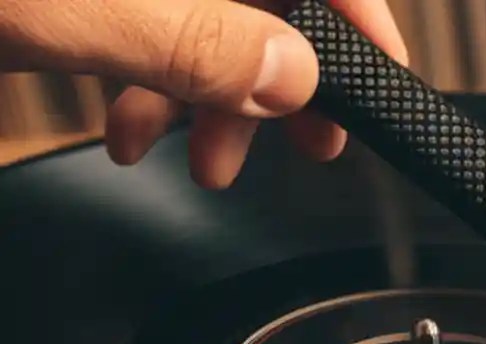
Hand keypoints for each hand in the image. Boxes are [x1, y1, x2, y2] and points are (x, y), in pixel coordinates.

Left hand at [0, 0, 407, 187]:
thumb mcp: (80, 7)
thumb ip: (195, 41)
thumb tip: (293, 77)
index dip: (361, 16)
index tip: (383, 80)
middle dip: (284, 79)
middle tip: (308, 143)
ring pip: (209, 24)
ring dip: (216, 103)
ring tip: (209, 164)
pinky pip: (152, 36)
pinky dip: (154, 93)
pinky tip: (132, 133)